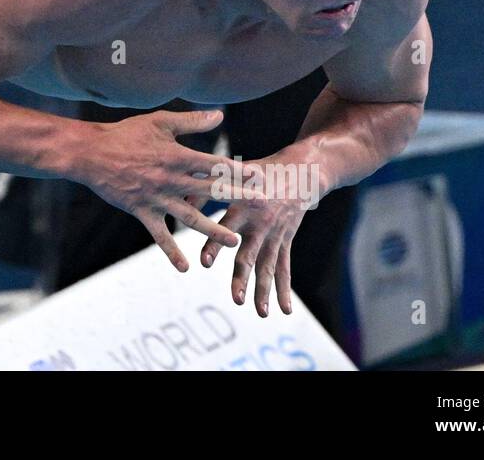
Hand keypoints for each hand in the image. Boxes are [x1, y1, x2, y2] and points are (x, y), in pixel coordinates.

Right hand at [77, 109, 248, 271]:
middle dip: (236, 197)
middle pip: (209, 190)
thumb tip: (219, 115)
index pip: (213, 164)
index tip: (260, 176)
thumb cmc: (125, 133)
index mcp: (176, 155)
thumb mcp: (159, 122)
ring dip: (213, 230)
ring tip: (234, 241)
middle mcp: (170, 179)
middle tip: (261, 205)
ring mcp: (156, 198)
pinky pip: (159, 235)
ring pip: (190, 217)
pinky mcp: (141, 211)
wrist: (91, 154)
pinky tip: (185, 266)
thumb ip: (190, 122)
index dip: (237, 170)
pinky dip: (171, 251)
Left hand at [198, 153, 322, 316]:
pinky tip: (284, 310)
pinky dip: (284, 289)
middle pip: (250, 254)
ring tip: (259, 313)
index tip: (204, 263)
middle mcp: (261, 223)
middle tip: (236, 298)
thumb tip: (180, 200)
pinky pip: (284, 268)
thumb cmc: (259, 170)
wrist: (303, 171)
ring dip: (263, 291)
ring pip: (268, 267)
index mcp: (244, 204)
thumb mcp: (233, 172)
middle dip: (242, 277)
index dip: (215, 244)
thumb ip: (206, 187)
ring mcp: (275, 234)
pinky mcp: (285, 241)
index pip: (226, 226)